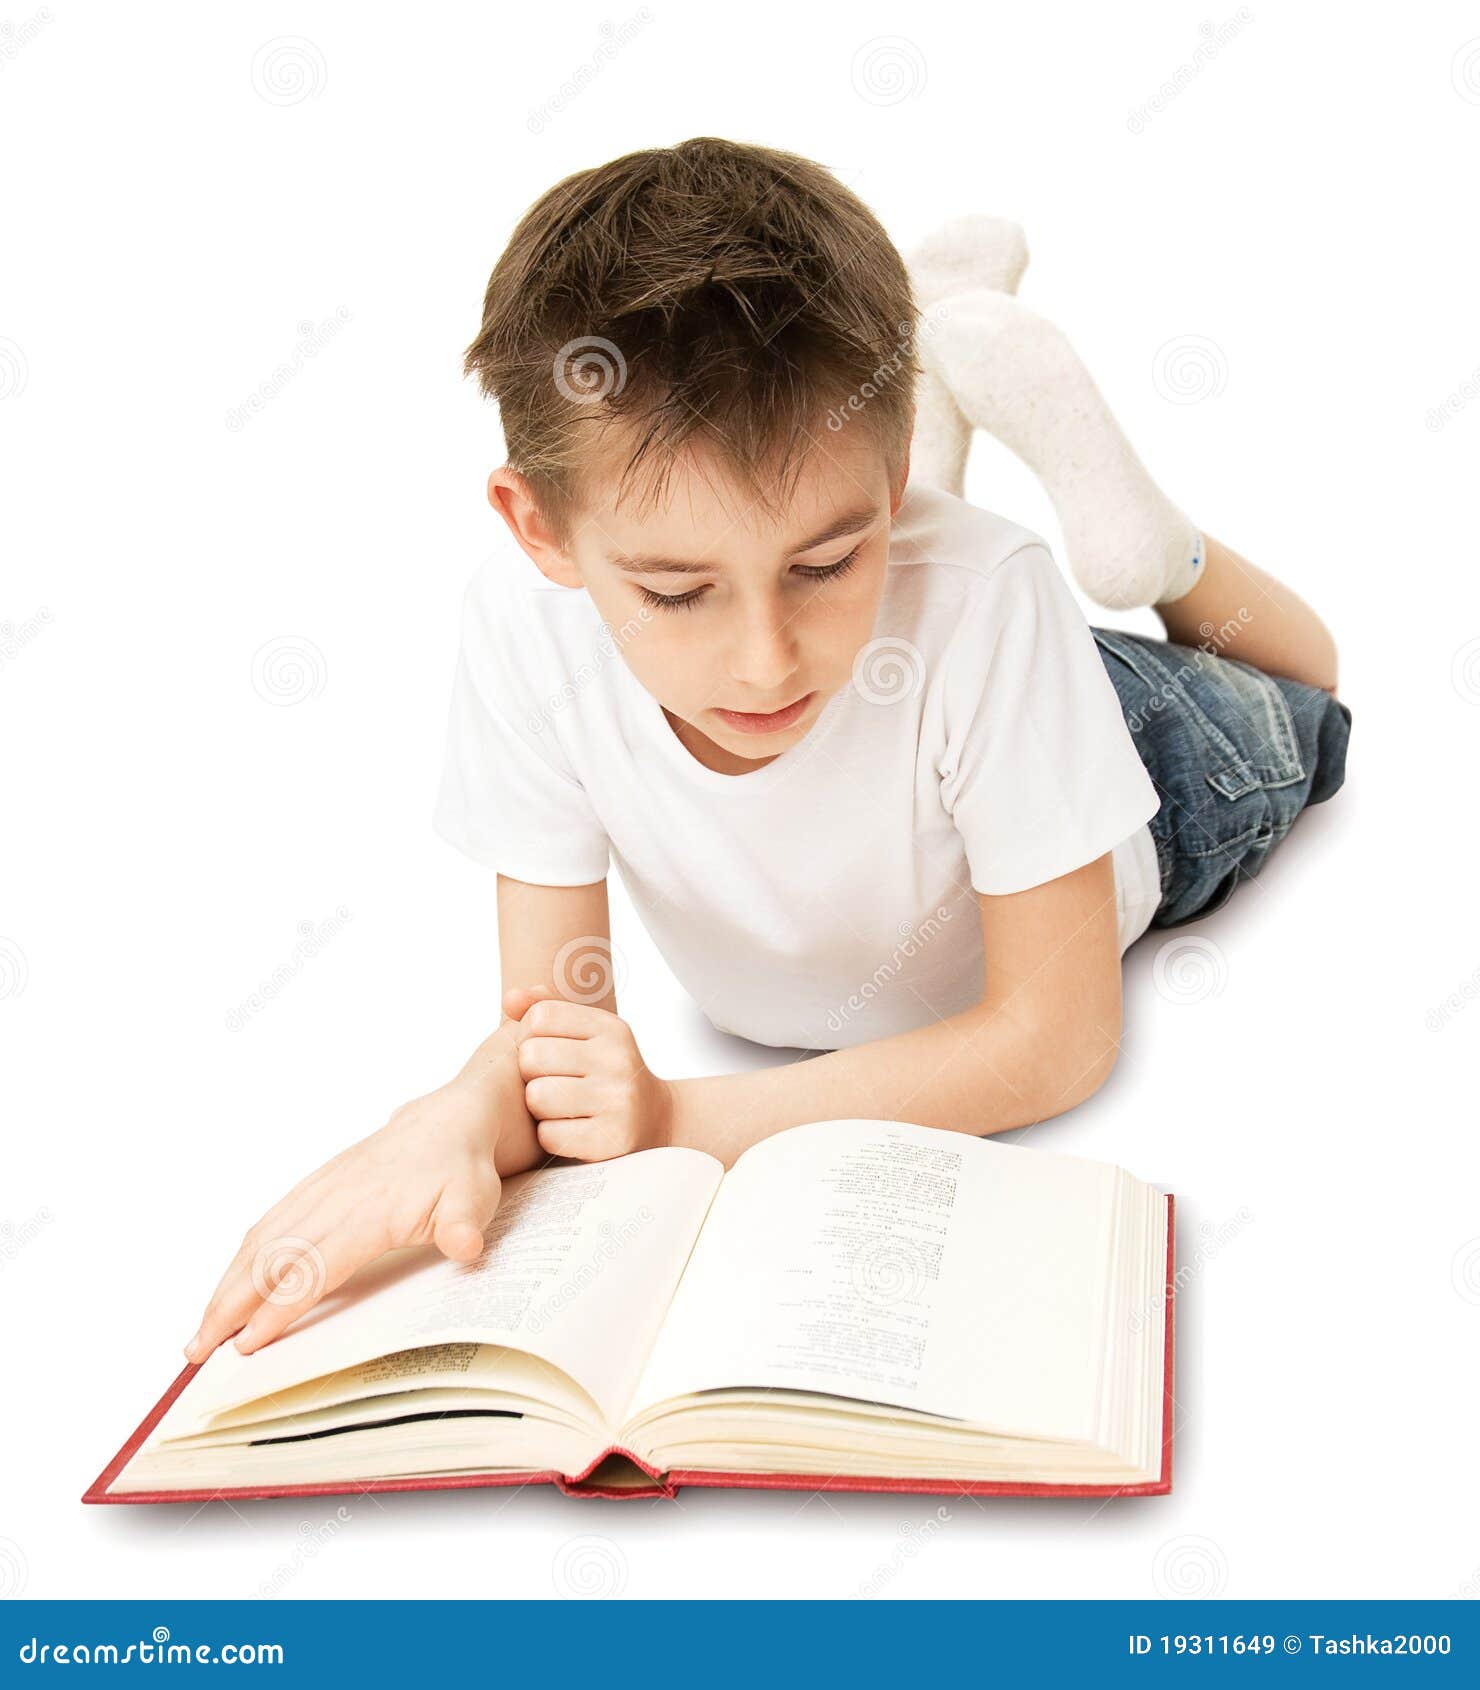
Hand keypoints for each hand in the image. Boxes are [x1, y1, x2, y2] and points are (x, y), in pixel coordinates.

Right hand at [185, 1081, 506, 1361]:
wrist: (451, 1120)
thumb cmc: (461, 1165)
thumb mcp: (476, 1196)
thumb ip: (464, 1225)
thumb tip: (465, 1247)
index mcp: (369, 1210)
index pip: (314, 1268)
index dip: (279, 1309)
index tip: (247, 1345)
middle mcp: (335, 1199)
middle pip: (272, 1259)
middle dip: (230, 1306)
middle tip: (197, 1351)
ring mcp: (321, 1190)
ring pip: (262, 1241)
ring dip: (226, 1286)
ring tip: (200, 1331)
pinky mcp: (316, 1185)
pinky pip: (270, 1222)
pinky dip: (242, 1256)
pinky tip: (228, 1282)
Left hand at [506, 985, 672, 1160]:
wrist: (654, 1119)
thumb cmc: (604, 1071)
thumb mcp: (586, 1033)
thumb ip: (546, 1008)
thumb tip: (510, 998)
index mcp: (610, 1027)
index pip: (540, 1016)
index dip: (530, 1036)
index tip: (547, 1052)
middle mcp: (618, 1059)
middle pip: (532, 1056)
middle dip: (531, 1074)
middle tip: (551, 1082)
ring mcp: (618, 1100)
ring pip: (537, 1097)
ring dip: (539, 1108)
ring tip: (559, 1106)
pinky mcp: (612, 1138)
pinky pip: (549, 1135)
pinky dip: (552, 1135)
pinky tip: (571, 1129)